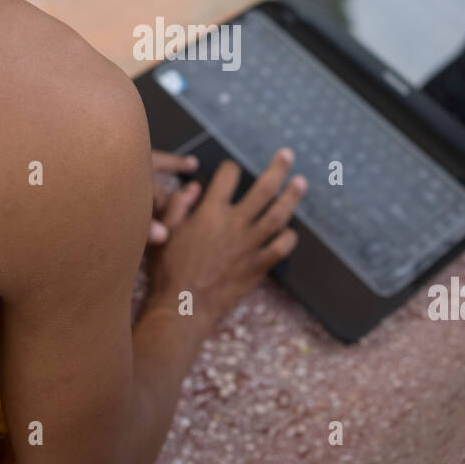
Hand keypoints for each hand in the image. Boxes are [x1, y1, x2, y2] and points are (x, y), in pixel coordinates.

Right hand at [147, 148, 305, 329]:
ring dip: (292, 197)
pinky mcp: (257, 267)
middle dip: (277, 169)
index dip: (230, 169)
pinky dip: (288, 238)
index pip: (227, 177)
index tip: (231, 170)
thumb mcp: (163, 232)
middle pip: (263, 189)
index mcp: (209, 213)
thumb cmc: (167, 271)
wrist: (182, 308)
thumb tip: (194, 187)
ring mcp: (249, 246)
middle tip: (288, 154)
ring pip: (278, 216)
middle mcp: (234, 225)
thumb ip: (178, 205)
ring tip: (301, 182)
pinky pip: (280, 249)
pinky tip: (290, 231)